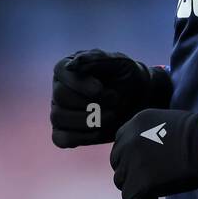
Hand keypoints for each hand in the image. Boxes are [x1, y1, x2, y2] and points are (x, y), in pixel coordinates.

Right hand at [51, 49, 171, 147]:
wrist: (138, 100)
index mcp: (68, 67)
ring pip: (58, 117)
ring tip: (110, 115)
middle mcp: (59, 88)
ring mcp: (59, 111)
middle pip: (60, 96)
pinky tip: (99, 130)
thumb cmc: (127, 76)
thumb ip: (95, 59)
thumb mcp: (118, 63)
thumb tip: (71, 65)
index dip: (79, 83)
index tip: (100, 89)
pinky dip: (80, 137)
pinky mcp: (63, 132)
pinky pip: (60, 139)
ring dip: (87, 120)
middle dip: (89, 102)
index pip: (61, 72)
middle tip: (114, 101)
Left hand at [110, 109, 197, 198]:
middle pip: (118, 163)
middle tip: (152, 179)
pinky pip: (129, 198)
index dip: (132, 159)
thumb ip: (150, 136)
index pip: (121, 145)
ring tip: (155, 190)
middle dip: (132, 173)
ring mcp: (132, 160)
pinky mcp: (139, 181)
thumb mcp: (167, 124)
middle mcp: (129, 139)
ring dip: (136, 187)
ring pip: (121, 182)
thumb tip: (147, 157)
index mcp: (136, 122)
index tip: (147, 166)